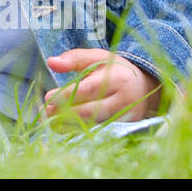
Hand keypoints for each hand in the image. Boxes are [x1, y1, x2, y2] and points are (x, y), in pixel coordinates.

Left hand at [44, 49, 161, 125]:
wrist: (146, 89)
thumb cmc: (115, 70)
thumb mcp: (98, 57)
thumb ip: (74, 58)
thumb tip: (51, 62)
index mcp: (117, 79)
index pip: (90, 89)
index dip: (68, 95)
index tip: (47, 97)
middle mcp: (123, 101)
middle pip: (92, 110)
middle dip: (65, 112)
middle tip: (45, 111)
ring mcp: (124, 118)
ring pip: (94, 125)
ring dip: (68, 125)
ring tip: (48, 121)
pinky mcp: (122, 130)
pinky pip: (97, 133)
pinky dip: (78, 131)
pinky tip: (61, 128)